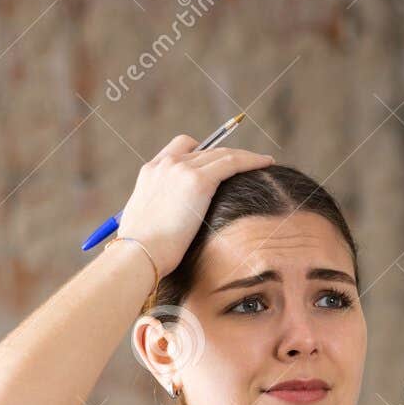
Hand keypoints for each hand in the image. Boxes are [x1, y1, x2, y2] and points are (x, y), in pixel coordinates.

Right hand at [116, 134, 275, 278]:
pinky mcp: (197, 180)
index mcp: (150, 172)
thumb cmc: (140, 253)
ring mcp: (181, 169)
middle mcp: (165, 164)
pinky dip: (251, 159)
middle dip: (226, 156)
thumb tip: (165, 228)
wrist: (137, 254)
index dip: (202, 153)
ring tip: (262, 162)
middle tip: (246, 165)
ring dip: (243, 156)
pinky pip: (232, 162)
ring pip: (221, 154)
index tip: (217, 164)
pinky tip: (266, 162)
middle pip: (204, 149)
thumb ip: (157, 216)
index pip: (181, 149)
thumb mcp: (143, 227)